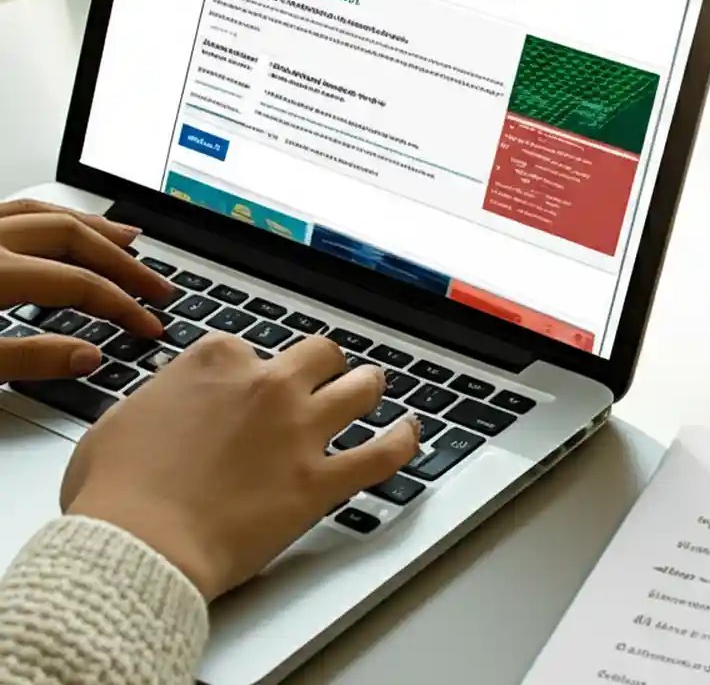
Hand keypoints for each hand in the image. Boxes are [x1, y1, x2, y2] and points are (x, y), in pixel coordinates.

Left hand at [0, 199, 171, 381]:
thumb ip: (26, 358)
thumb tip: (87, 356)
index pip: (77, 283)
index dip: (121, 306)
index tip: (149, 327)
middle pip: (71, 236)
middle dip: (122, 263)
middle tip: (157, 287)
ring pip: (43, 212)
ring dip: (92, 227)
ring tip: (128, 239)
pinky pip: (17, 210)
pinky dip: (51, 216)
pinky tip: (64, 226)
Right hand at [59, 333, 420, 599]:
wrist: (140, 544)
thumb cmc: (118, 493)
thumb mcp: (121, 422)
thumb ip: (164, 402)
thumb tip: (172, 411)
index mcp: (215, 362)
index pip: (250, 348)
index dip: (251, 370)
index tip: (248, 389)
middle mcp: (267, 386)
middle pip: (319, 355)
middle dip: (324, 366)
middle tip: (324, 378)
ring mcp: (301, 430)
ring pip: (361, 389)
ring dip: (369, 387)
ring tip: (372, 390)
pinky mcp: (322, 480)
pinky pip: (384, 454)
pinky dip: (404, 441)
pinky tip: (410, 433)